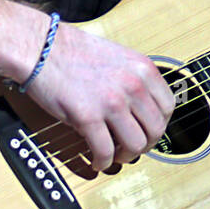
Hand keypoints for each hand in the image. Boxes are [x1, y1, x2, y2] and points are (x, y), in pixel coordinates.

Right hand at [22, 23, 175, 171]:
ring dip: (125, 156)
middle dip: (145, 145)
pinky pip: (105, 151)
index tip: (148, 131)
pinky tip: (96, 160)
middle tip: (131, 148)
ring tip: (113, 154)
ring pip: (135, 145)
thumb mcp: (118, 57)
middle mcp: (133, 85)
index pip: (168, 107)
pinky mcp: (88, 116)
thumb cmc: (72, 50)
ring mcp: (112, 101)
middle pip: (156, 130)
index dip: (159, 125)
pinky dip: (102, 162)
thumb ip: (134, 80)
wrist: (41, 46)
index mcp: (142, 68)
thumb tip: (141, 110)